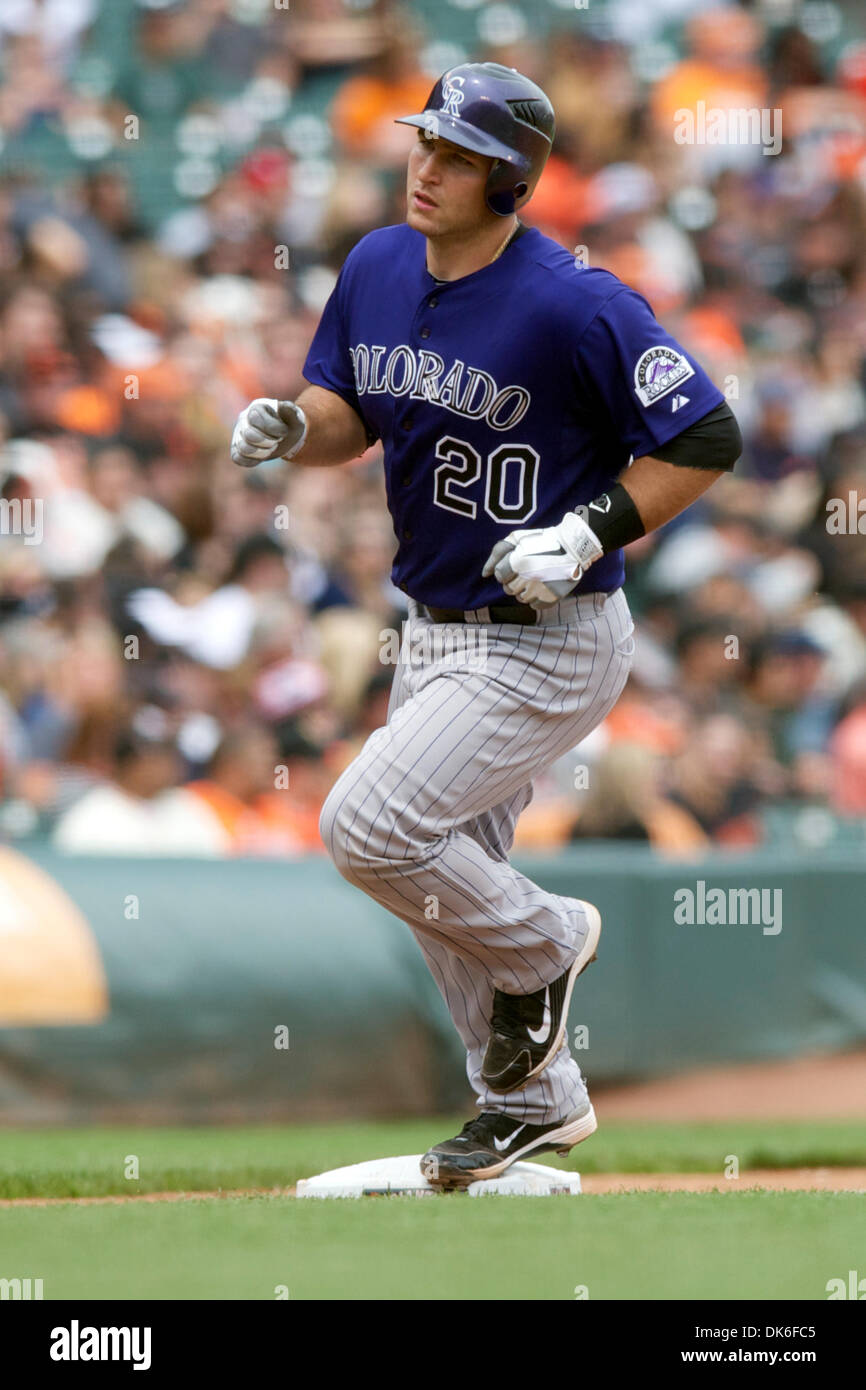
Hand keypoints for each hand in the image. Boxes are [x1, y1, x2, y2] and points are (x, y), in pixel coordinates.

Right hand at [230, 398, 306, 467]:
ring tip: (271, 449)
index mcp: (256, 408)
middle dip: (268, 442)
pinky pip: (237, 458)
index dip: (272, 428)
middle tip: (277, 441)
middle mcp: (244, 420)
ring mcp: (239, 435)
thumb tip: (282, 406)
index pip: (255, 418)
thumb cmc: (289, 424)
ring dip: (261, 452)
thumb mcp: (295, 417)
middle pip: (249, 434)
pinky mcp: (237, 449)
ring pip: (242, 448)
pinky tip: (263, 456)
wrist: (286, 436)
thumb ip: (290, 411)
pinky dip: (251, 461)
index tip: (284, 432)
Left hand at [481, 511, 603, 606]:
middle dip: (515, 580)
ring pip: (521, 598)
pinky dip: (537, 597)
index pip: (500, 576)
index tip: (517, 564)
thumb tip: (485, 574)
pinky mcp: (550, 598)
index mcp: (518, 562)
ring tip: (537, 577)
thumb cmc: (543, 540)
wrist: (574, 546)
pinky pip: (534, 605)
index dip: (507, 570)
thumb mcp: (518, 538)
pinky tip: (545, 585)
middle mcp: (527, 578)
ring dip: (525, 589)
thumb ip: (497, 554)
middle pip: (508, 589)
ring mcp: (539, 590)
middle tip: (528, 570)